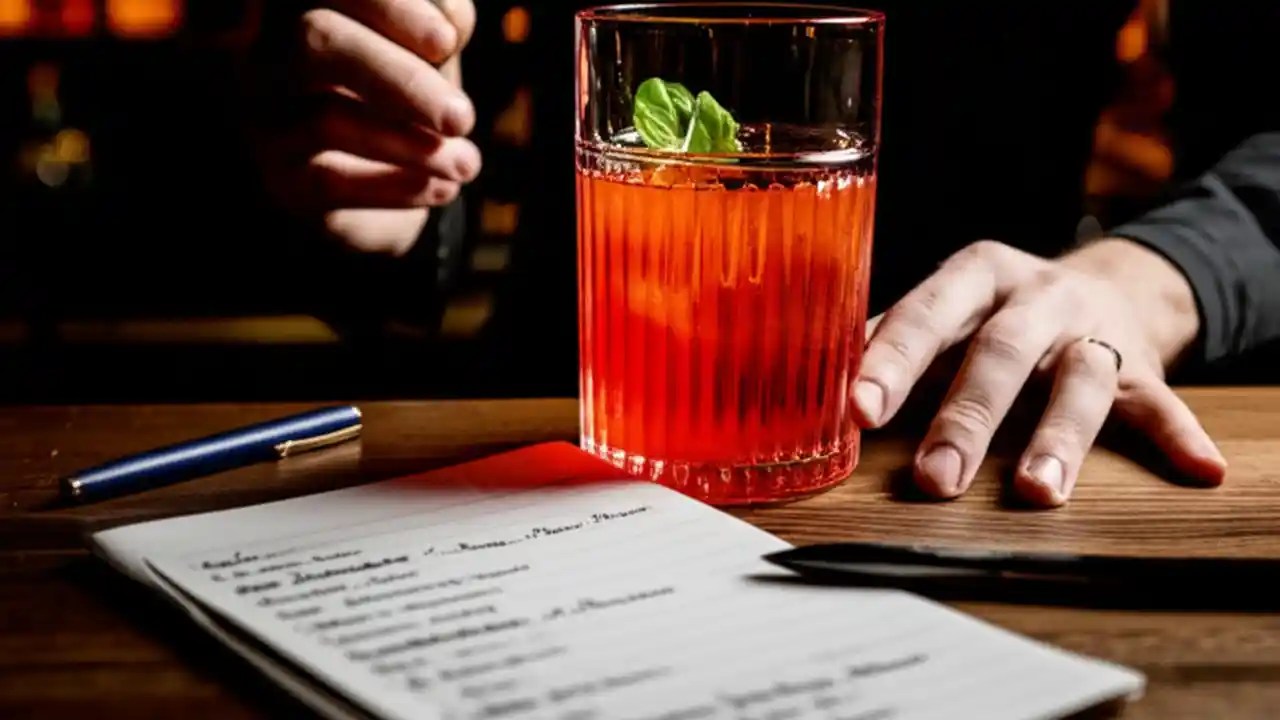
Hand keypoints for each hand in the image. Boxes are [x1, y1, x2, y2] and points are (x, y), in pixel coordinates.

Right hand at [254, 0, 479, 254]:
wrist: (387, 180)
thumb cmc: (411, 92)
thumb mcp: (430, 50)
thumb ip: (437, 23)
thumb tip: (448, 32)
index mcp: (307, 7)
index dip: (390, 7)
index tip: (448, 42)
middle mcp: (269, 52)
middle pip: (315, 40)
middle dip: (402, 80)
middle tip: (463, 118)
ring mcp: (266, 116)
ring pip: (326, 119)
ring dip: (413, 146)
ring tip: (467, 163)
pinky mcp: (280, 179)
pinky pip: (332, 182)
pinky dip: (398, 187)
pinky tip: (444, 189)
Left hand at [854, 239, 1227, 506]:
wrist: (1100, 283)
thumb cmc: (993, 308)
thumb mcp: (943, 306)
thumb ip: (885, 338)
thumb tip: (806, 376)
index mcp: (974, 276)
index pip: (927, 314)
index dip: (893, 361)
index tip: (860, 410)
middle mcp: (1035, 298)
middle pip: (1000, 355)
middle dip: (967, 419)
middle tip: (934, 480)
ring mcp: (1092, 331)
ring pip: (1079, 381)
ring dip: (1059, 438)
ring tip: (1036, 493)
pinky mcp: (1143, 366)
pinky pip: (1163, 401)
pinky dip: (1180, 436)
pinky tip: (1199, 470)